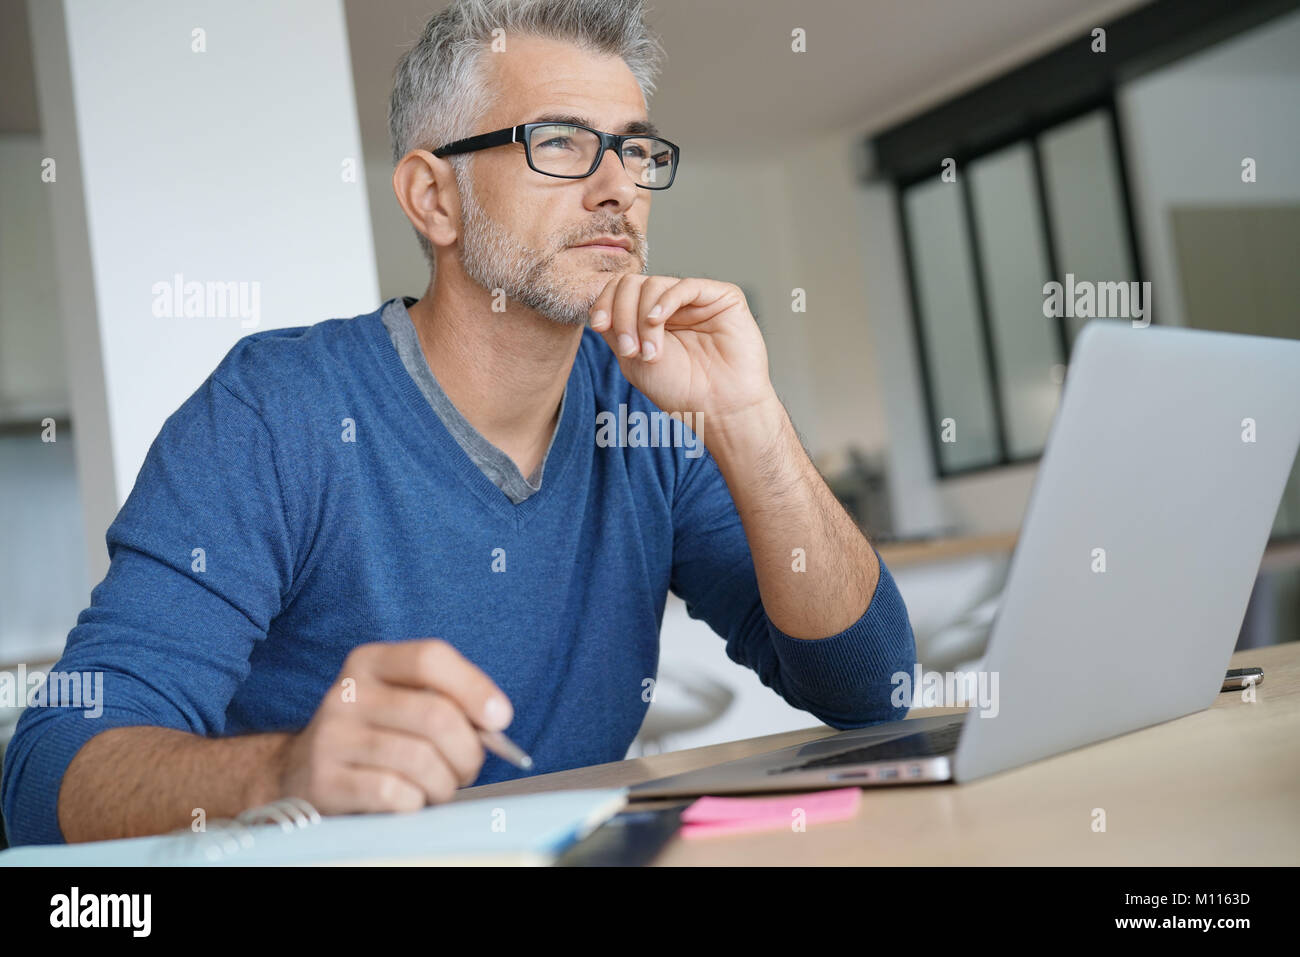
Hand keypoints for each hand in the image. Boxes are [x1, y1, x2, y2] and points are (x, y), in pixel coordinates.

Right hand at [273, 639, 512, 812]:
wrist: (297, 774)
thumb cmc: (375, 736)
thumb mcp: (400, 702)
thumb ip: (446, 701)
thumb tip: (495, 721)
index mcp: (370, 662)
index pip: (431, 658)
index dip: (474, 687)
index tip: (500, 718)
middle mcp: (347, 693)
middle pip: (435, 715)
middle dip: (468, 751)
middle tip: (468, 768)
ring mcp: (331, 737)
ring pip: (420, 760)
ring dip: (445, 783)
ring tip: (439, 788)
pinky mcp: (324, 781)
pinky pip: (395, 793)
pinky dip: (416, 802)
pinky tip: (409, 800)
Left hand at [587, 275, 775, 424]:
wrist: (719, 408)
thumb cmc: (681, 391)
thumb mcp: (633, 361)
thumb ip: (615, 329)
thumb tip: (598, 304)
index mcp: (651, 317)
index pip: (620, 291)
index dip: (605, 303)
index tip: (599, 326)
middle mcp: (673, 304)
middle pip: (632, 284)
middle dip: (622, 315)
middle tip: (628, 350)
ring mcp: (697, 299)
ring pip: (654, 284)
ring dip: (642, 319)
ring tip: (650, 353)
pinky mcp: (722, 297)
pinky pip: (685, 286)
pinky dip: (664, 302)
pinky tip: (655, 321)